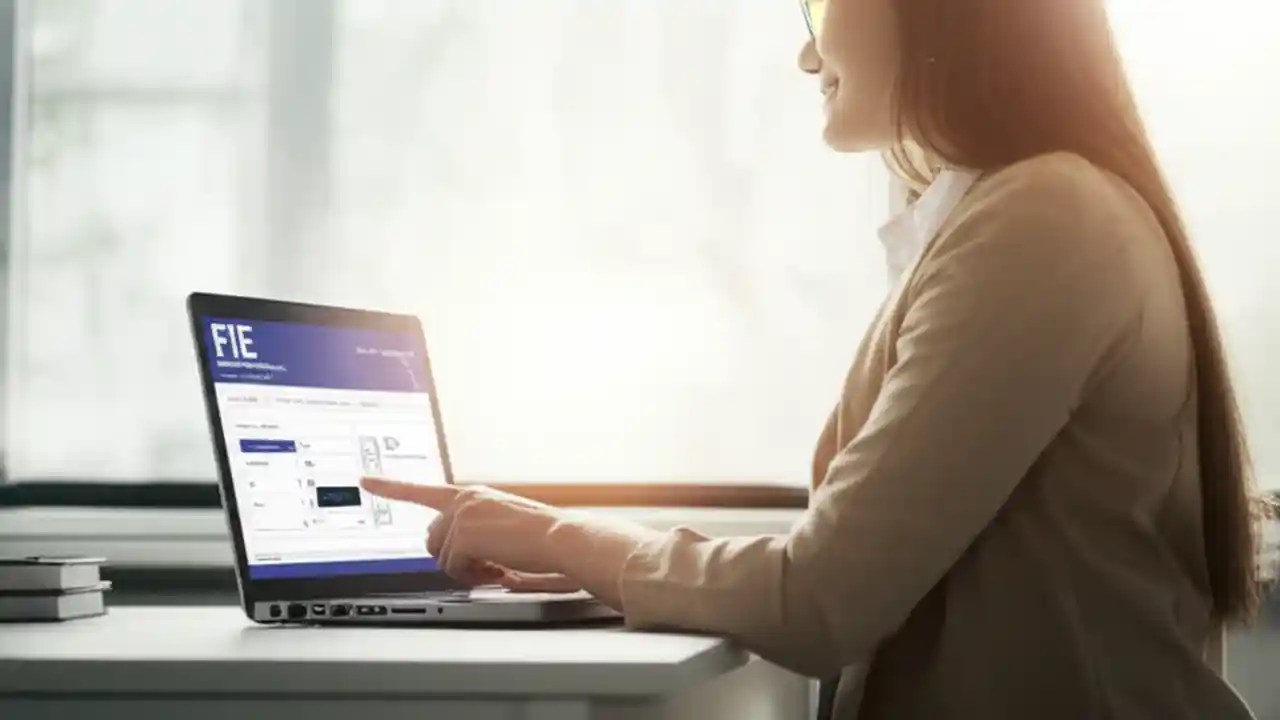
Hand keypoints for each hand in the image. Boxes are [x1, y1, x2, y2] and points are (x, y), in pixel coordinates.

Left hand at [360, 478, 658, 608]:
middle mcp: (464, 499)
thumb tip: (456, 557)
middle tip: (483, 566)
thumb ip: (474, 531)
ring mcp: (462, 515)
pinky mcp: (463, 534)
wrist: (560, 537)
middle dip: (451, 557)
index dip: (390, 486)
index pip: (423, 490)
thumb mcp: (501, 525)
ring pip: (442, 556)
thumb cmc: (542, 536)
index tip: (366, 480)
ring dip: (466, 569)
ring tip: (497, 568)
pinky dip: (473, 576)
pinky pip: (452, 566)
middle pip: (431, 538)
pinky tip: (498, 571)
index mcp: (472, 494)